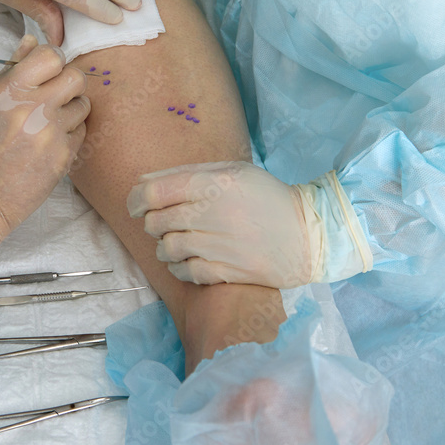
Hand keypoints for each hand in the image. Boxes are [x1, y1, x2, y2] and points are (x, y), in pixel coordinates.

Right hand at [0, 36, 89, 257]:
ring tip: (50, 121)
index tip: (47, 70)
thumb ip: (9, 70)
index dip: (52, 60)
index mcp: (9, 89)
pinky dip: (70, 133)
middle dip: (68, 82)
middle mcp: (33, 107)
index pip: (51, 55)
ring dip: (71, 109)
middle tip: (54, 94)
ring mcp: (51, 133)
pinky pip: (81, 131)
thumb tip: (32, 41)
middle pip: (76, 76)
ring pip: (83, 104)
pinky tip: (50, 142)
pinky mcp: (64, 156)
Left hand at [126, 161, 316, 287]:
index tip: (136, 205)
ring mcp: (221, 245)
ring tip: (179, 241)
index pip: (153, 192)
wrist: (308, 234)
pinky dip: (179, 267)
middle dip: (153, 222)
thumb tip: (141, 181)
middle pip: (156, 221)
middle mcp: (214, 213)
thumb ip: (184, 173)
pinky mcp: (228, 271)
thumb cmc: (264, 198)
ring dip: (165, 246)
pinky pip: (184, 272)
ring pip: (167, 248)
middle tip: (166, 223)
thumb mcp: (230, 172)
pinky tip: (189, 260)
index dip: (136, 199)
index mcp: (214, 184)